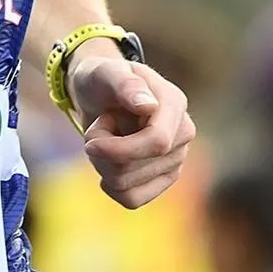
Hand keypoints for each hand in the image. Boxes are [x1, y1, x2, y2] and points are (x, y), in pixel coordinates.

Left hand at [68, 52, 195, 208]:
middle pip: (136, 167)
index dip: (120, 150)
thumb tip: (149, 106)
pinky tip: (106, 165)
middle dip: (103, 153)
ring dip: (102, 165)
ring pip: (129, 185)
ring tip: (104, 139)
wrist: (99, 93)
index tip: (90, 143)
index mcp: (174, 103)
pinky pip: (133, 199)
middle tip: (98, 128)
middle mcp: (182, 133)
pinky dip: (110, 185)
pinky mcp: (163, 178)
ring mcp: (176, 158)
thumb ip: (125, 84)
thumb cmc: (101, 79)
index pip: (157, 142)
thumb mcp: (105, 72)